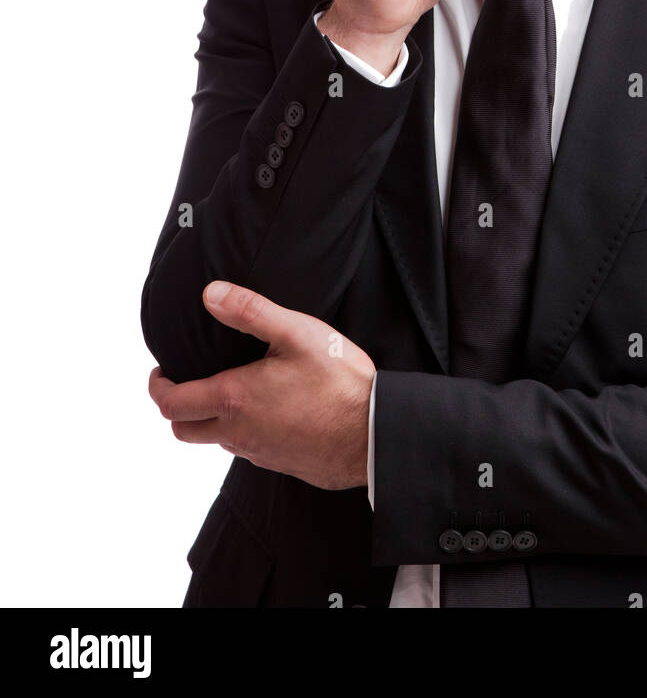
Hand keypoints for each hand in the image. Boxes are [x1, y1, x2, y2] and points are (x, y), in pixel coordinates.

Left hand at [148, 281, 374, 490]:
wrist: (374, 434)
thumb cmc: (339, 381)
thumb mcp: (296, 332)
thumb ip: (249, 311)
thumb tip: (209, 294)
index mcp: (235, 398)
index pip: (172, 403)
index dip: (159, 387)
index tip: (161, 372)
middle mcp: (239, 433)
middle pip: (183, 430)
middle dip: (176, 407)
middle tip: (184, 384)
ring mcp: (259, 453)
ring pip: (216, 441)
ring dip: (210, 420)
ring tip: (228, 392)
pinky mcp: (281, 464)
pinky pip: (247, 450)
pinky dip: (241, 431)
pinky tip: (265, 412)